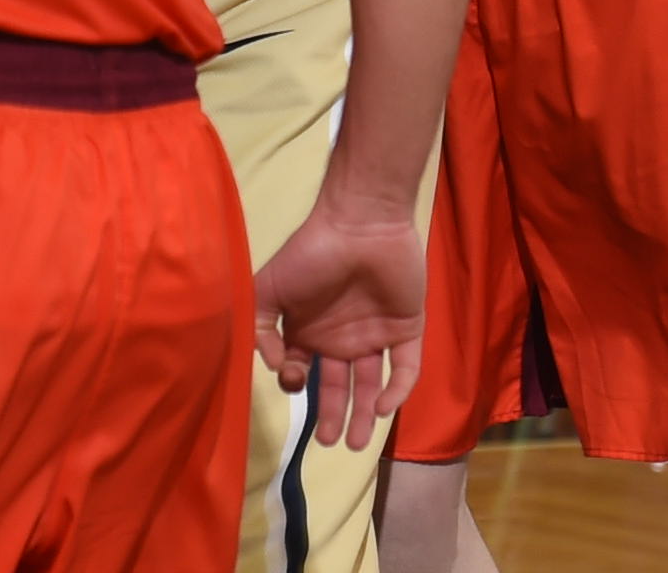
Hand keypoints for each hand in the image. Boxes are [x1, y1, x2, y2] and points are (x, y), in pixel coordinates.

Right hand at [252, 193, 425, 452]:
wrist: (361, 224)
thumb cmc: (311, 254)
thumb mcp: (268, 286)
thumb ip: (260, 326)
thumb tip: (276, 367)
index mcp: (310, 329)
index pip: (305, 370)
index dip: (299, 384)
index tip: (295, 384)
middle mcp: (341, 337)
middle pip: (339, 386)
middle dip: (335, 417)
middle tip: (331, 444)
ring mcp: (375, 334)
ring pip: (372, 385)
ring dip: (366, 415)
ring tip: (357, 444)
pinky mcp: (407, 329)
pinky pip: (406, 368)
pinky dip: (398, 390)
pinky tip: (386, 407)